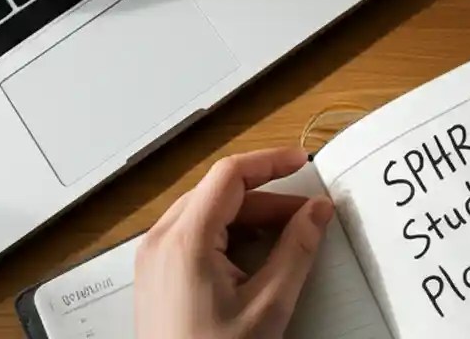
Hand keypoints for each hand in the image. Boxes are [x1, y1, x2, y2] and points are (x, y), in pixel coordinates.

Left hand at [134, 147, 334, 338]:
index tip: (300, 163)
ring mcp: (153, 257)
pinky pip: (194, 234)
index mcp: (185, 241)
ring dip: (248, 215)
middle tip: (306, 214)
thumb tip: (316, 213)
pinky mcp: (156, 273)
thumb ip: (296, 251)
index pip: (229, 174)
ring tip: (287, 236)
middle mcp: (161, 241)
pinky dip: (228, 233)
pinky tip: (255, 254)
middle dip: (266, 197)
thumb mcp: (268, 307)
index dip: (269, 161)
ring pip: (206, 211)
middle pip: (219, 191)